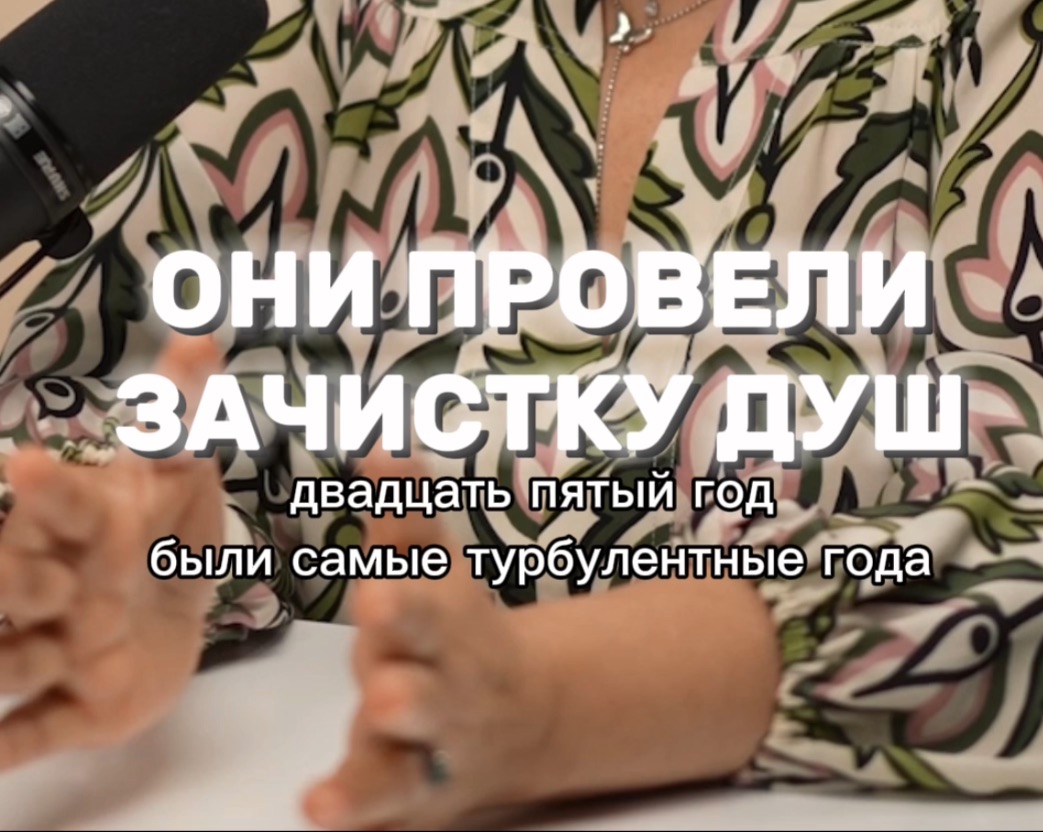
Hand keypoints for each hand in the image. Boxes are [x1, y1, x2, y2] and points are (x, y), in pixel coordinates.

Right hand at [0, 332, 225, 768]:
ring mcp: (58, 649)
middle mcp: (58, 583)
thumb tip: (199, 333)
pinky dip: (10, 747)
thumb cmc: (163, 532)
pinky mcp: (72, 711)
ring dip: (7, 662)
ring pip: (16, 656)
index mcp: (89, 521)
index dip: (50, 488)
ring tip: (19, 662)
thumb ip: (184, 409)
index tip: (30, 466)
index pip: (62, 500)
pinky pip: (36, 733)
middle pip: (19, 578)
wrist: (172, 619)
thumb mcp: (181, 471)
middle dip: (14, 578)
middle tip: (39, 582)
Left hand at [302, 459, 551, 830]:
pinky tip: (318, 818)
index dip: (405, 607)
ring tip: (330, 798)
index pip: (427, 613)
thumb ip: (406, 513)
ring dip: (368, 783)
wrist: (522, 717)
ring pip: (397, 778)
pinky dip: (354, 823)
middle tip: (384, 696)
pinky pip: (380, 823)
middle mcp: (442, 698)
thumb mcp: (440, 564)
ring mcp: (424, 762)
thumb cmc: (455, 627)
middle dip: (406, 697)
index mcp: (448, 629)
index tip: (373, 600)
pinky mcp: (405, 810)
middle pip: (425, 699)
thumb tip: (373, 450)